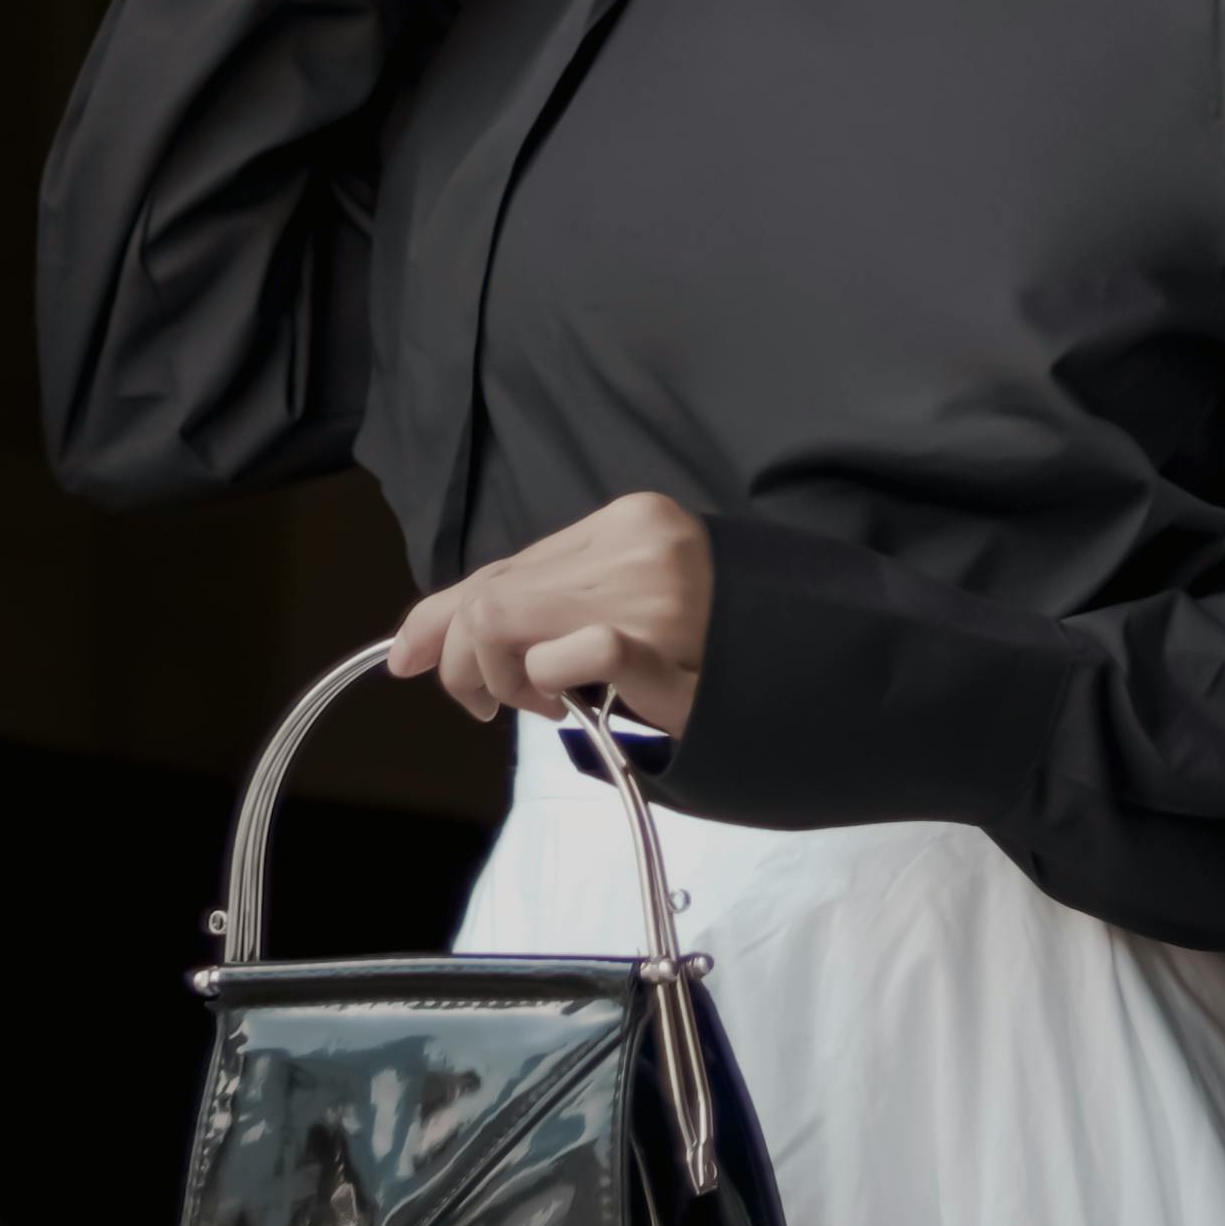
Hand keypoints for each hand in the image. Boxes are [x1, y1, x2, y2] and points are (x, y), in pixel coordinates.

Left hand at [385, 493, 712, 735]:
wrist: (818, 672)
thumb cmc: (721, 648)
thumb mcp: (636, 605)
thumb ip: (552, 603)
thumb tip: (427, 637)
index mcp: (629, 520)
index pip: (507, 562)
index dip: (442, 613)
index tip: (406, 656)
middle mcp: (635, 542)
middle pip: (492, 593)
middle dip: (467, 662)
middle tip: (499, 705)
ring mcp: (653, 593)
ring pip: (504, 617)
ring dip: (503, 678)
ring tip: (550, 702)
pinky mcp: (665, 649)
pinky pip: (567, 653)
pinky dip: (545, 678)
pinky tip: (569, 701)